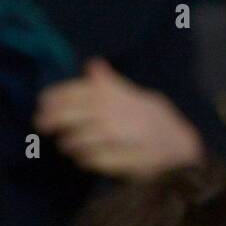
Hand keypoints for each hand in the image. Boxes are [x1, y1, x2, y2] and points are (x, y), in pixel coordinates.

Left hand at [34, 58, 203, 178]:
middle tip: (43, 127)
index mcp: (112, 94)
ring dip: (68, 143)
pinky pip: (91, 160)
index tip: (42, 105)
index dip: (51, 100)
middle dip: (51, 122)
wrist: (183, 148)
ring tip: (68, 145)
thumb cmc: (159, 121)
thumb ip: (112, 84)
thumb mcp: (138, 95)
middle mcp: (109, 112)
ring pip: (75, 140)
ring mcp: (114, 137)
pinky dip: (83, 159)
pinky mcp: (117, 159)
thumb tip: (93, 65)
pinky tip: (83, 159)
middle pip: (66, 117)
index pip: (70, 93)